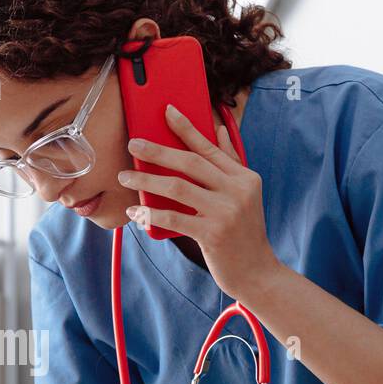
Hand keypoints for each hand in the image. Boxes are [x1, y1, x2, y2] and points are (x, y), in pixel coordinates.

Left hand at [119, 104, 281, 302]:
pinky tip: (135, 213)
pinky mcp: (212, 234)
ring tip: (125, 178)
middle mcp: (237, 190)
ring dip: (146, 181)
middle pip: (190, 162)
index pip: (210, 147)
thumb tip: (221, 129)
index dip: (187, 127)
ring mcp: (225, 212)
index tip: (167, 111)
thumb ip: (231, 163)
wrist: (257, 272)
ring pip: (177, 187)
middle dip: (158, 151)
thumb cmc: (244, 234)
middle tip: (133, 145)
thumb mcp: (245, 195)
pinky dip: (150, 214)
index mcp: (244, 177)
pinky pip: (173, 218)